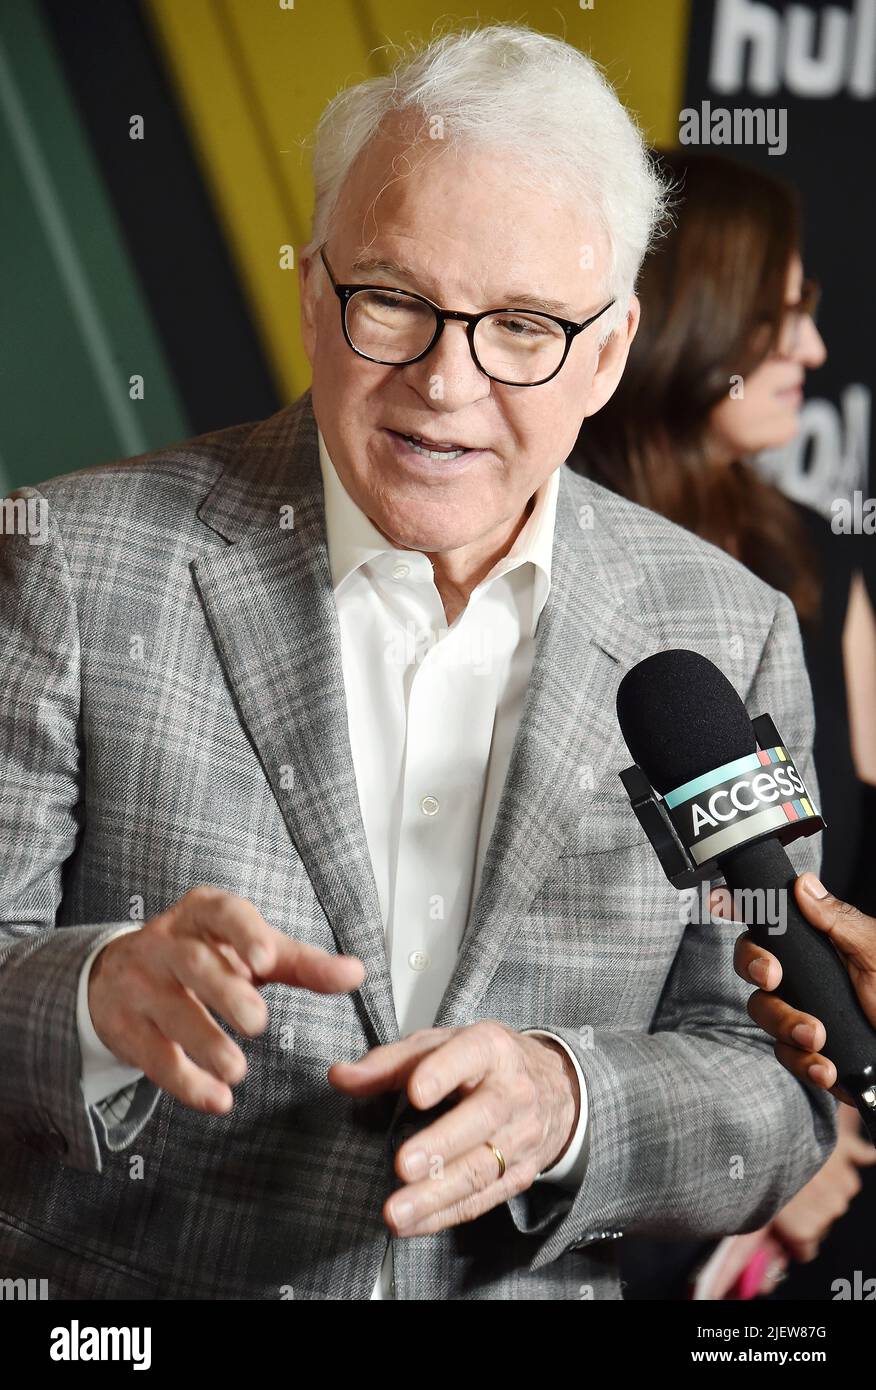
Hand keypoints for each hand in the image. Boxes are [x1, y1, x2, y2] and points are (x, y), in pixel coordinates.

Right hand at [88, 885, 363, 1112]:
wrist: (115, 974)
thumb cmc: (204, 956)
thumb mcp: (249, 951)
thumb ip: (302, 963)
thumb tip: (356, 973)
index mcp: (201, 914)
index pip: (223, 913)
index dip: (243, 934)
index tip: (265, 959)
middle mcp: (166, 944)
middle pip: (193, 963)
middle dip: (225, 992)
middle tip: (258, 1022)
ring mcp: (140, 985)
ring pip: (172, 1011)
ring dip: (205, 1042)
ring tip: (237, 1071)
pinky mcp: (125, 1027)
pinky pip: (154, 1055)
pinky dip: (185, 1081)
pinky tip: (216, 1099)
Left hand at [328, 1021, 579, 1235]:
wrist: (554, 1089)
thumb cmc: (483, 1064)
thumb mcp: (438, 1047)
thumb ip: (387, 1063)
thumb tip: (341, 1077)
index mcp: (490, 1049)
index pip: (469, 1056)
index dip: (442, 1074)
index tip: (415, 1092)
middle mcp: (513, 1091)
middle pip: (481, 1119)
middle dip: (440, 1146)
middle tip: (401, 1165)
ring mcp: (521, 1136)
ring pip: (481, 1168)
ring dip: (436, 1195)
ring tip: (395, 1213)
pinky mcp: (520, 1174)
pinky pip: (482, 1200)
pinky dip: (444, 1215)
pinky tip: (413, 1224)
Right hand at [726, 873, 875, 1100]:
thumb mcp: (875, 953)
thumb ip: (839, 921)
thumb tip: (805, 885)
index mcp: (819, 945)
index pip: (773, 922)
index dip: (743, 908)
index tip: (723, 903)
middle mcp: (804, 976)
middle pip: (752, 964)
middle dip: (753, 968)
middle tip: (772, 977)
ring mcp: (802, 1012)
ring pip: (763, 1012)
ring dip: (785, 1023)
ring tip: (816, 1035)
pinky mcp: (807, 1050)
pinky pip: (785, 1054)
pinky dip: (803, 1062)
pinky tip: (826, 1066)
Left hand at [767, 1107, 875, 1262]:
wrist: (772, 1120)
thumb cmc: (753, 1166)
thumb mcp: (749, 1206)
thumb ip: (759, 1242)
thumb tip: (757, 1273)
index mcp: (805, 1228)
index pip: (805, 1249)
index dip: (791, 1237)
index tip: (780, 1224)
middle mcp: (830, 1210)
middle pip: (821, 1220)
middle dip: (806, 1209)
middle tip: (783, 1188)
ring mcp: (843, 1181)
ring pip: (836, 1192)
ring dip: (821, 1184)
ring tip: (796, 1164)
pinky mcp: (850, 1152)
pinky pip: (863, 1157)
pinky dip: (854, 1158)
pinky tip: (847, 1155)